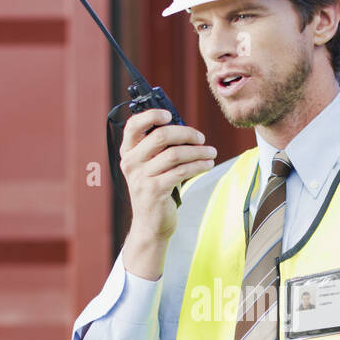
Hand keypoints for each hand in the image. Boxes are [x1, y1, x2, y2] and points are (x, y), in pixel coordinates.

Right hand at [119, 110, 215, 242]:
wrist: (149, 225)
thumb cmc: (154, 191)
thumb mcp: (150, 167)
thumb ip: (159, 149)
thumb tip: (185, 130)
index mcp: (128, 152)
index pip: (134, 125)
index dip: (151, 115)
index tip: (169, 115)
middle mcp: (131, 162)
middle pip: (161, 135)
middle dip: (187, 133)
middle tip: (201, 138)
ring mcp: (141, 177)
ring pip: (175, 154)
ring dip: (198, 151)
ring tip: (211, 152)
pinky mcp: (155, 190)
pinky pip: (182, 171)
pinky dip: (199, 165)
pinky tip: (207, 164)